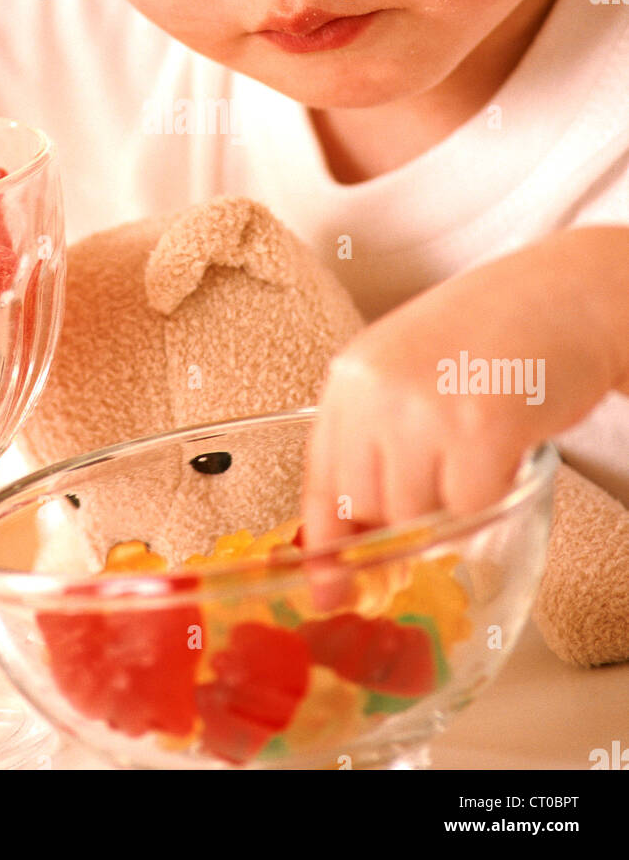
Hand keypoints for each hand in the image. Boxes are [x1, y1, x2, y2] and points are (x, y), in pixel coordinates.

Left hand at [302, 227, 628, 550]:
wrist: (565, 293)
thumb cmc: (490, 337)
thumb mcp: (406, 373)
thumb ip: (374, 439)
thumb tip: (349, 545)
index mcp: (351, 375)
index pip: (320, 479)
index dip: (324, 544)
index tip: (330, 591)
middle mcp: (375, 389)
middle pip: (364, 510)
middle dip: (402, 524)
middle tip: (445, 493)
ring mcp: (424, 408)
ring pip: (416, 518)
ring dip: (452, 508)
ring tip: (478, 452)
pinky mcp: (479, 428)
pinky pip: (470, 511)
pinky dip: (491, 498)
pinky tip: (504, 450)